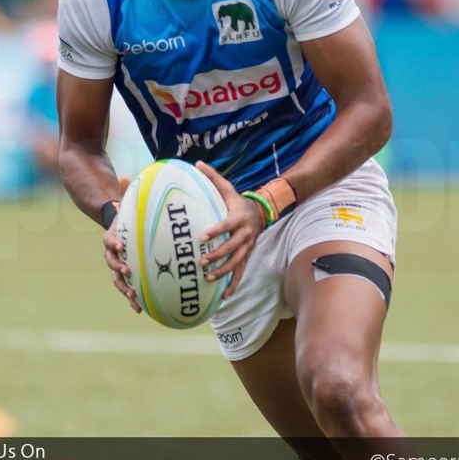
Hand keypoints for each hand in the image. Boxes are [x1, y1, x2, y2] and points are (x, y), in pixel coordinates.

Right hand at [101, 176, 140, 312]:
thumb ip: (126, 192)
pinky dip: (133, 298)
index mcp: (112, 237)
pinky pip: (128, 288)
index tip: (121, 246)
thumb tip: (126, 176)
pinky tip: (141, 309)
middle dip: (118, 270)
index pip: (110, 241)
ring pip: (118, 280)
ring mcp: (118, 265)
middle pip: (111, 263)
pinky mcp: (127, 275)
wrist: (121, 230)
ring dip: (125, 289)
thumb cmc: (128, 216)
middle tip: (126, 273)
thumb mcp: (126, 204)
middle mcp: (112, 253)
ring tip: (134, 299)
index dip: (114, 244)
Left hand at [196, 161, 264, 299]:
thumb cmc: (238, 201)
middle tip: (201, 261)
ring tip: (208, 277)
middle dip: (217, 255)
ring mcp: (247, 247)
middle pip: (231, 247)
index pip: (226, 225)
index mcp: (237, 217)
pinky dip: (233, 284)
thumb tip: (196, 163)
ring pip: (236, 262)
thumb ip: (213, 177)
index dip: (216, 230)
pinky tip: (224, 296)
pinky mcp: (247, 256)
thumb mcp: (228, 188)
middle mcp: (244, 234)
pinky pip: (241, 272)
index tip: (202, 236)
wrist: (261, 213)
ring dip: (223, 271)